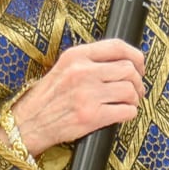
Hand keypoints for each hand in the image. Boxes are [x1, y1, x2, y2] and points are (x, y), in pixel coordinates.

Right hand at [12, 39, 146, 154]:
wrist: (29, 122)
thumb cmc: (48, 97)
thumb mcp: (64, 67)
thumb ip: (90, 61)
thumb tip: (124, 62)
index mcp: (76, 56)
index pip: (117, 46)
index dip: (135, 56)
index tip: (139, 66)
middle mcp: (82, 72)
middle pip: (128, 70)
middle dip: (137, 81)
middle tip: (136, 90)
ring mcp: (87, 94)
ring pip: (130, 91)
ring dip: (134, 99)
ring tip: (127, 103)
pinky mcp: (91, 116)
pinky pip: (126, 111)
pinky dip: (129, 113)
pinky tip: (121, 114)